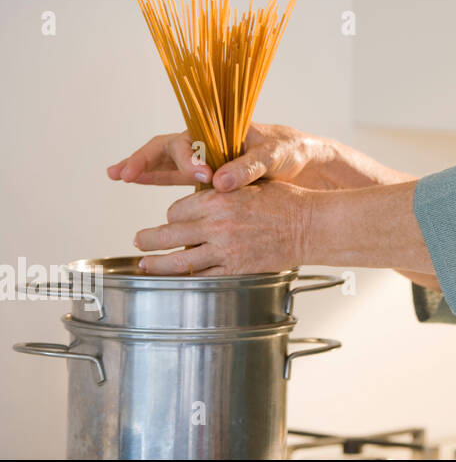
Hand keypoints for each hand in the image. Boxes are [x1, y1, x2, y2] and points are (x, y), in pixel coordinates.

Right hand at [109, 123, 327, 190]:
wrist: (304, 163)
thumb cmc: (290, 151)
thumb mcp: (275, 155)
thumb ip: (249, 167)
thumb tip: (219, 184)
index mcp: (222, 131)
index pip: (190, 141)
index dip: (188, 159)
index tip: (202, 178)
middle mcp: (208, 142)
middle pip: (167, 147)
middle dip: (143, 158)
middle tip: (122, 173)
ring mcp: (205, 160)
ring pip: (165, 161)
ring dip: (141, 167)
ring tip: (115, 174)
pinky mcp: (207, 177)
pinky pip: (174, 176)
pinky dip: (154, 178)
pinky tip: (133, 181)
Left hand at [132, 180, 314, 274]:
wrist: (310, 225)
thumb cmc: (285, 201)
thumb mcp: (250, 184)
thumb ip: (222, 191)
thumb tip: (200, 197)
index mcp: (219, 199)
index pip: (176, 209)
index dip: (171, 213)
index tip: (173, 216)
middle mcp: (217, 225)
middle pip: (168, 233)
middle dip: (148, 238)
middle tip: (139, 239)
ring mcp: (225, 250)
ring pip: (178, 261)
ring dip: (156, 263)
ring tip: (144, 263)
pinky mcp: (236, 268)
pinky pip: (201, 276)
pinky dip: (185, 277)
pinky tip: (175, 278)